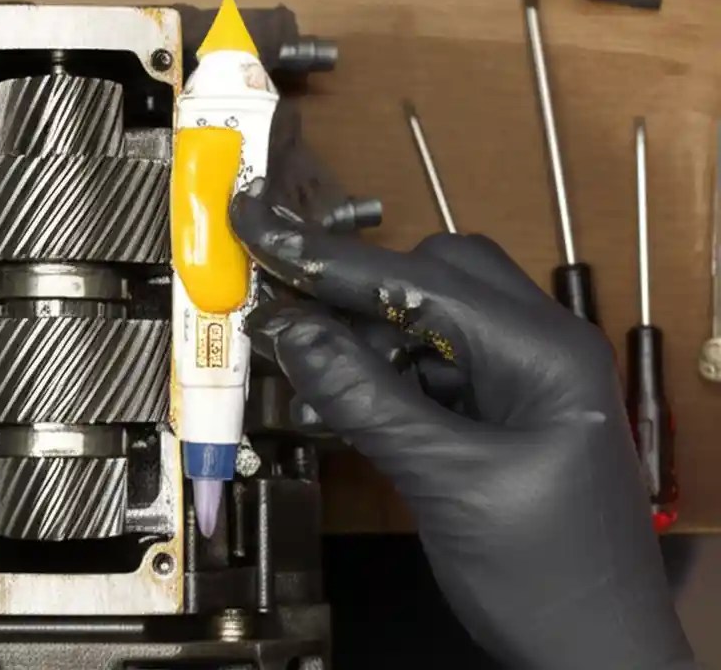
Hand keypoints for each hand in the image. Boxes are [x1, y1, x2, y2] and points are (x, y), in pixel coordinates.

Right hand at [231, 179, 694, 669]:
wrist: (595, 657)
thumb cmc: (551, 578)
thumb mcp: (449, 483)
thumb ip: (366, 400)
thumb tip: (290, 332)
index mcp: (544, 351)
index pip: (419, 279)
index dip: (327, 257)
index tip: (259, 227)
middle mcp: (537, 351)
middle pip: (430, 280)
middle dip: (351, 290)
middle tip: (277, 308)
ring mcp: (520, 385)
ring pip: (426, 326)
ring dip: (360, 342)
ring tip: (299, 371)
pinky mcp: (497, 419)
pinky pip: (428, 375)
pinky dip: (377, 382)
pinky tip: (335, 407)